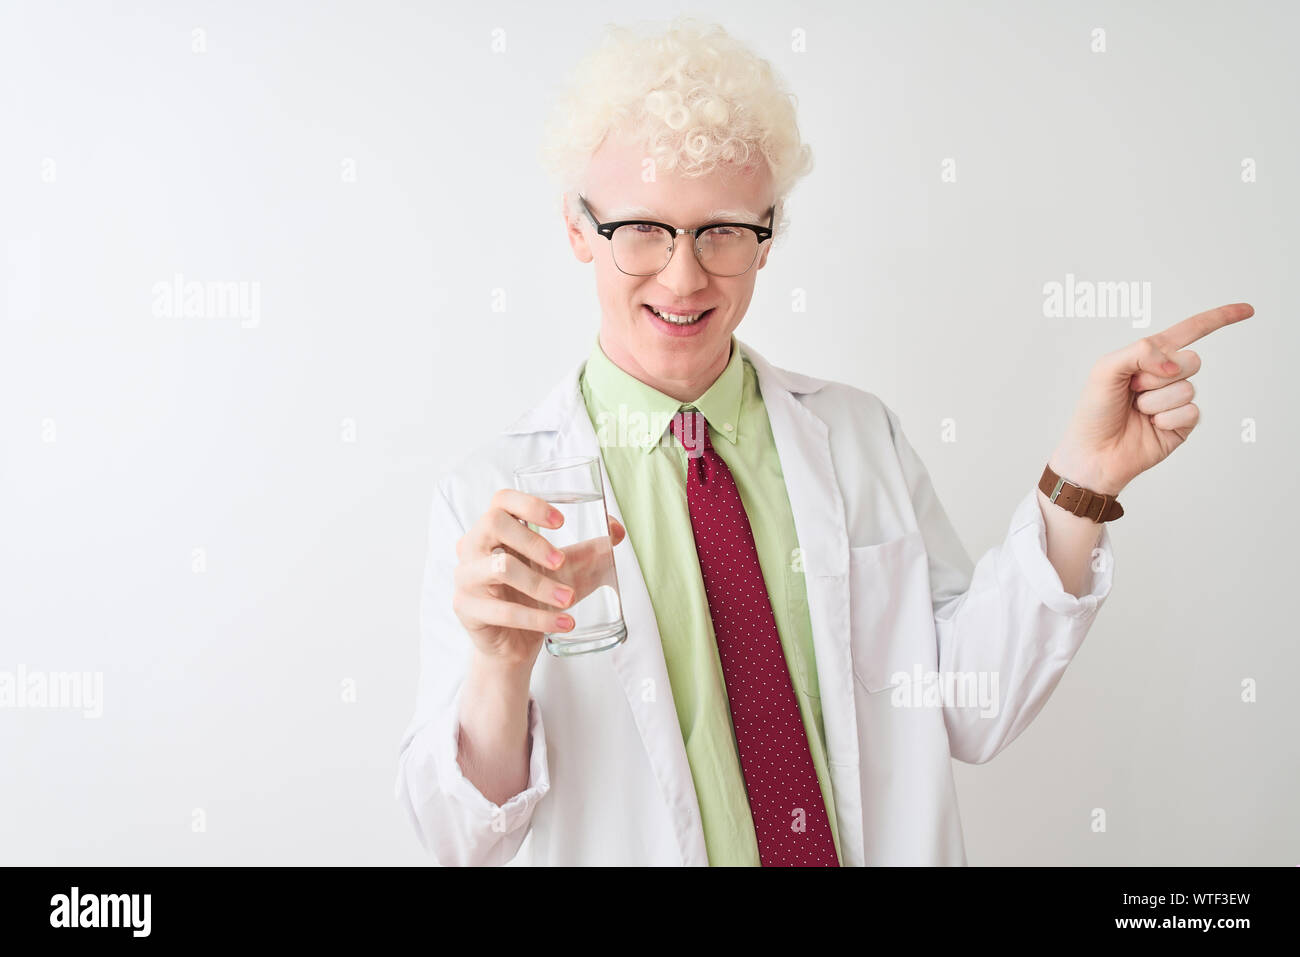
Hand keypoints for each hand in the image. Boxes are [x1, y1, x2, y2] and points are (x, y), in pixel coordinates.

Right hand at [452, 489, 625, 668]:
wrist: (514, 644)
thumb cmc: (534, 596)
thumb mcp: (566, 570)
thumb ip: (590, 550)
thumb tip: (617, 530)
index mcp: (494, 530)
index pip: (501, 500)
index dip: (529, 503)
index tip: (561, 522)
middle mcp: (473, 547)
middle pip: (493, 523)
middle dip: (533, 541)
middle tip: (561, 561)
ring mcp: (465, 577)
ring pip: (498, 567)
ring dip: (540, 583)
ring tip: (568, 599)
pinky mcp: (466, 608)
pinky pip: (502, 610)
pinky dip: (538, 617)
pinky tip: (564, 623)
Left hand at [1048, 303, 1252, 496]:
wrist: (1093, 453)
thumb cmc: (1094, 411)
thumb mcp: (1105, 370)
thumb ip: (1140, 352)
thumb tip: (1175, 364)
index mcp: (1149, 356)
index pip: (1190, 331)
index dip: (1220, 319)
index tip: (1248, 310)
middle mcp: (1167, 376)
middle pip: (1191, 360)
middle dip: (1157, 375)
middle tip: (1132, 390)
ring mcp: (1177, 400)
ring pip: (1187, 388)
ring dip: (1155, 401)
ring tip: (1136, 411)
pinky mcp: (1184, 424)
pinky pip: (1190, 412)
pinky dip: (1166, 419)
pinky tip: (1150, 426)